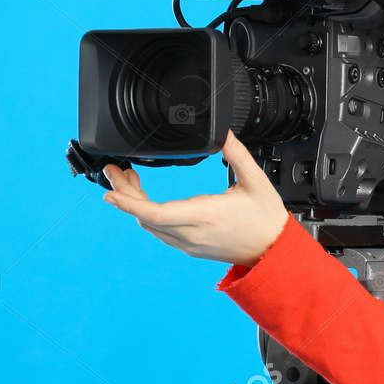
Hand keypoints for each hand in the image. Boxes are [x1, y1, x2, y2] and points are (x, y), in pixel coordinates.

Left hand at [101, 131, 289, 265]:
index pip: (154, 212)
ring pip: (149, 226)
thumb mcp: (255, 181)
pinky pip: (160, 232)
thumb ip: (237, 153)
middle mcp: (192, 234)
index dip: (127, 202)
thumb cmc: (267, 219)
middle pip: (144, 217)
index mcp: (204, 215)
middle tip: (113, 171)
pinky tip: (146, 200)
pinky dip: (146, 215)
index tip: (109, 190)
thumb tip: (222, 132)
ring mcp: (189, 243)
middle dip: (123, 193)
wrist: (273, 252)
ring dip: (134, 204)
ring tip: (127, 180)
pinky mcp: (190, 247)